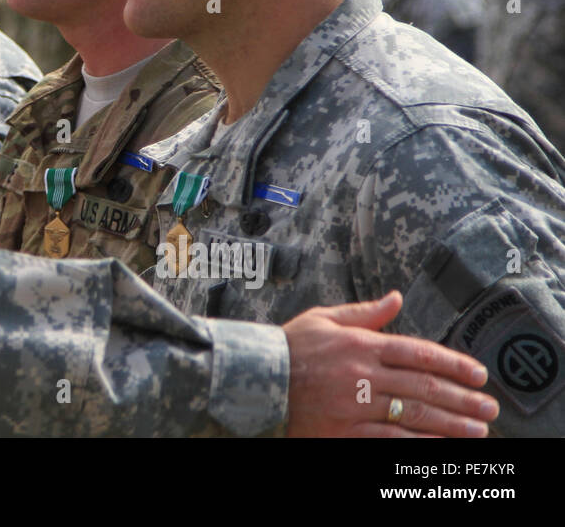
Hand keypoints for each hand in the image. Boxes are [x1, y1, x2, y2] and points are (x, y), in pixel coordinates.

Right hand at [283, 290, 498, 436]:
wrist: (254, 378)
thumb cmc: (290, 346)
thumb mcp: (323, 319)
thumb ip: (364, 312)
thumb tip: (396, 298)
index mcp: (360, 344)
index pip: (418, 352)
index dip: (453, 363)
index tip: (478, 374)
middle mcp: (362, 373)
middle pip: (424, 385)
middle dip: (462, 397)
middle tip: (490, 406)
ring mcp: (355, 405)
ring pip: (414, 414)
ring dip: (451, 423)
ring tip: (478, 429)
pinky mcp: (345, 431)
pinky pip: (390, 440)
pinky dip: (419, 444)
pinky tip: (442, 446)